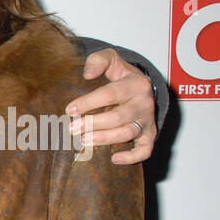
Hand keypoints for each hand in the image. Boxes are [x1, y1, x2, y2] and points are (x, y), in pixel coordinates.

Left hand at [67, 48, 156, 164]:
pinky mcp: (149, 134)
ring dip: (105, 139)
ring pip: (128, 133)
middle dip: (93, 123)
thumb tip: (88, 74)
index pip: (111, 94)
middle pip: (118, 116)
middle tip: (72, 128)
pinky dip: (132, 157)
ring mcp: (147, 120)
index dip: (89, 102)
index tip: (70, 109)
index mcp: (136, 84)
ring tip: (84, 141)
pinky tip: (114, 159)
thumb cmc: (120, 75)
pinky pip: (145, 149)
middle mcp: (144, 103)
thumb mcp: (110, 60)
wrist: (141, 87)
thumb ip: (98, 61)